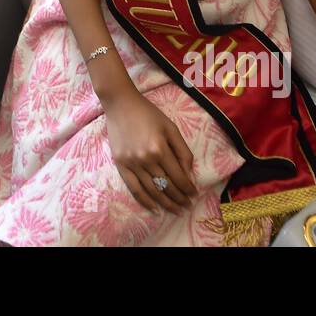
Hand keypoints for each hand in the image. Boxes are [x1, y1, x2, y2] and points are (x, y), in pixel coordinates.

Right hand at [103, 89, 197, 214]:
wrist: (120, 104)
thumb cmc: (148, 114)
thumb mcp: (171, 128)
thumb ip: (182, 151)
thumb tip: (189, 174)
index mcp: (160, 149)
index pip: (178, 177)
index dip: (188, 188)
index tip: (194, 195)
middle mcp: (146, 159)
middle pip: (166, 186)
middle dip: (179, 198)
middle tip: (187, 205)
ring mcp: (132, 164)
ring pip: (152, 190)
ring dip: (166, 203)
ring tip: (176, 210)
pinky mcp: (120, 165)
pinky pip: (134, 189)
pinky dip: (145, 201)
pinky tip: (155, 209)